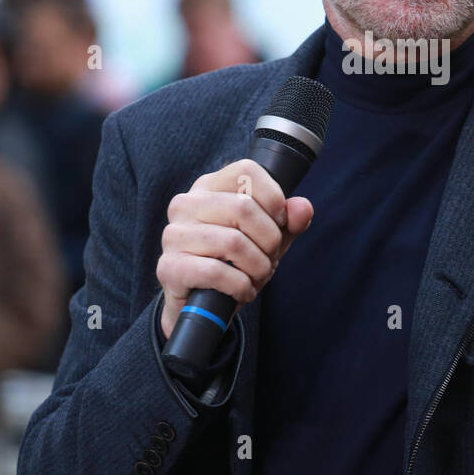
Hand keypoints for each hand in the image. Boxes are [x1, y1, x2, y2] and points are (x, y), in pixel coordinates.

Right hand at [156, 159, 312, 338]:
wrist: (203, 304)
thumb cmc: (236, 262)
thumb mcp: (268, 238)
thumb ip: (289, 222)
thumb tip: (303, 208)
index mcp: (209, 186)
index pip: (247, 171)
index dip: (274, 198)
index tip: (280, 223)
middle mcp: (186, 203)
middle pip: (243, 208)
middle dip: (270, 241)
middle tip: (270, 258)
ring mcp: (174, 234)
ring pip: (233, 242)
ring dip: (258, 267)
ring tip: (257, 276)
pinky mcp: (170, 267)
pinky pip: (216, 272)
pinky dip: (241, 286)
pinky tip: (243, 290)